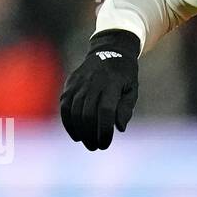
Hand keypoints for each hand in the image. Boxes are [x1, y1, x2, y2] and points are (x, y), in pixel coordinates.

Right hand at [60, 29, 140, 150]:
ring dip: (80, 131)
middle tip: (96, 147)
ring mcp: (79, 82)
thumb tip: (118, 128)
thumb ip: (125, 109)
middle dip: (91, 135)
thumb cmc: (124, 76)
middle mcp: (93, 82)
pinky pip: (64, 106)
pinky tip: (76, 135)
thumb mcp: (132, 90)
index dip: (104, 130)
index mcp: (111, 83)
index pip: (105, 111)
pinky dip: (68, 123)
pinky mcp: (70, 84)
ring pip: (74, 111)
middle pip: (88, 114)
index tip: (105, 144)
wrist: (109, 50)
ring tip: (88, 143)